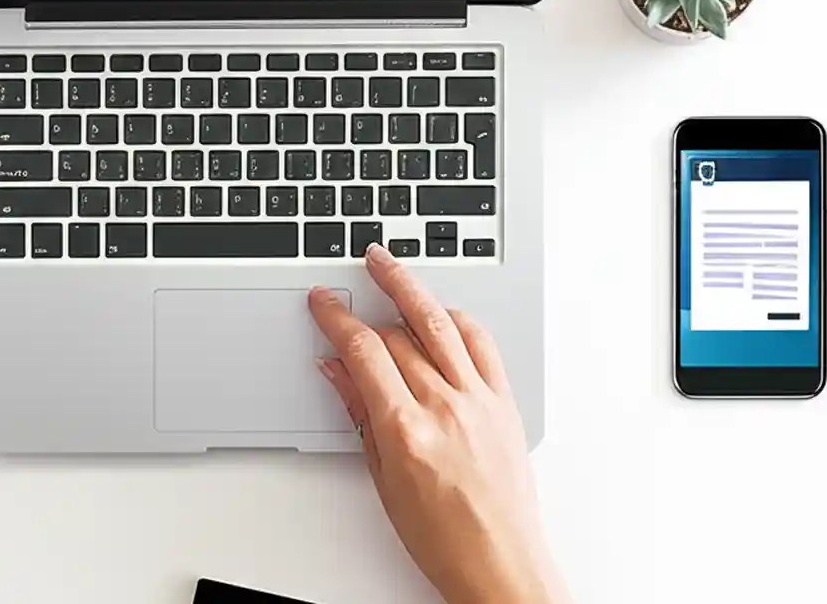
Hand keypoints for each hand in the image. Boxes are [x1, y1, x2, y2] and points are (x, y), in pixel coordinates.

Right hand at [309, 245, 568, 603]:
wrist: (499, 562)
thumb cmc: (441, 537)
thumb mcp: (382, 479)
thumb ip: (360, 415)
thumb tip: (338, 371)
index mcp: (407, 430)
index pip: (364, 353)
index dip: (336, 319)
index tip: (322, 303)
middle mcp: (445, 407)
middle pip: (397, 336)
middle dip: (365, 307)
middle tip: (345, 290)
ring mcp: (479, 400)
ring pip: (439, 324)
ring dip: (409, 286)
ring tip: (387, 264)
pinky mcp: (504, 401)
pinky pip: (480, 343)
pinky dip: (456, 318)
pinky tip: (439, 308)